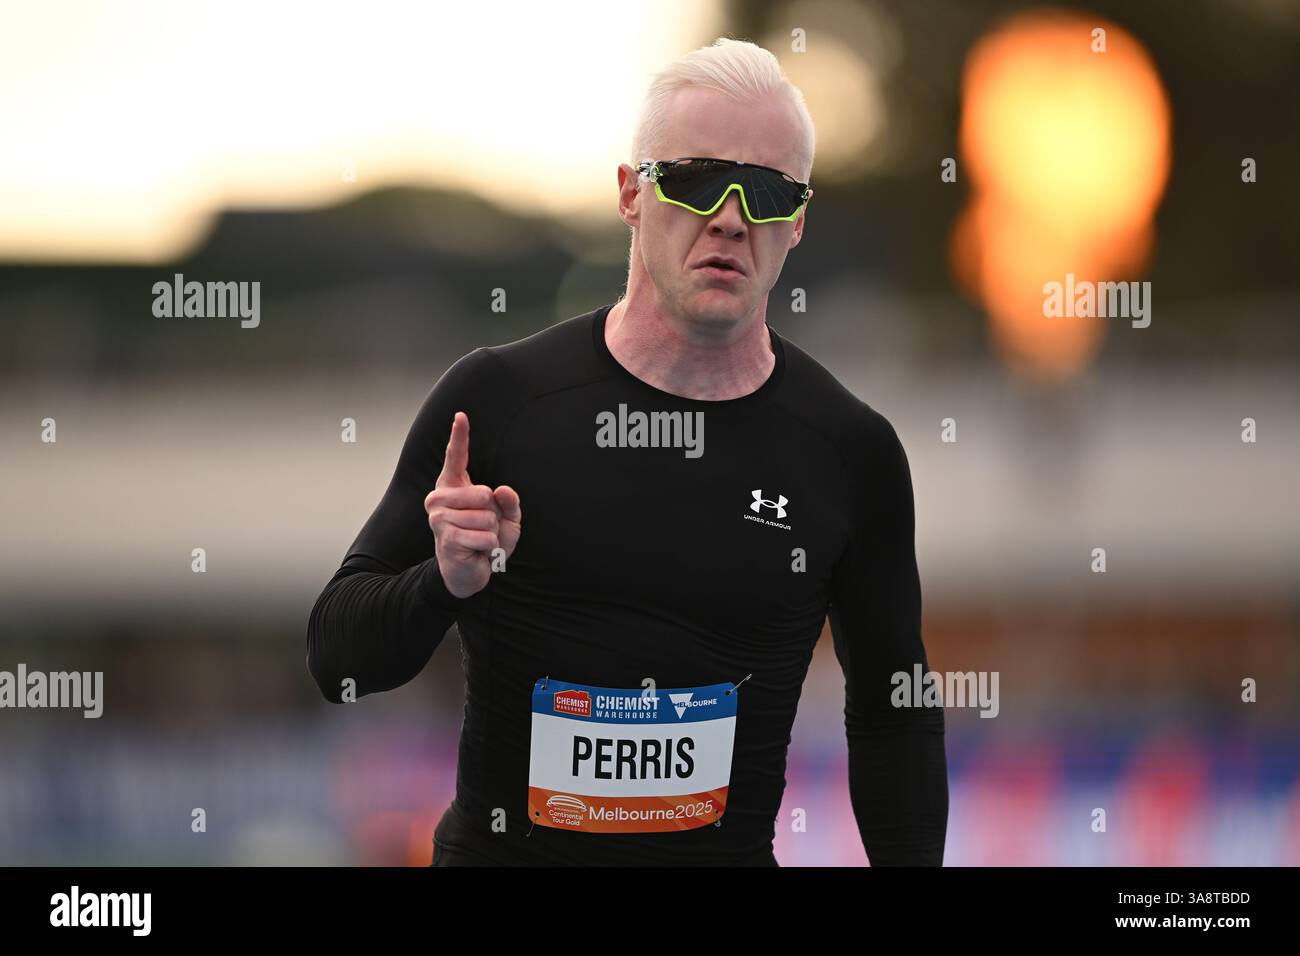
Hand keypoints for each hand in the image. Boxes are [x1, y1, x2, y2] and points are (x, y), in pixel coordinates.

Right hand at [424, 412, 521, 598]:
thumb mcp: (506, 520)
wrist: (469, 572)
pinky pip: (485, 536)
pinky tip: (478, 552)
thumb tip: (502, 490)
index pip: (457, 457)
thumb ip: (509, 503)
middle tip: (484, 528)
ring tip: (480, 541)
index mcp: (453, 487)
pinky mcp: (445, 537)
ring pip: (486, 517)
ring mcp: (438, 518)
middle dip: (494, 515)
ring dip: (492, 533)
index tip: (461, 415)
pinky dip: (490, 546)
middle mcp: (439, 498)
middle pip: (484, 493)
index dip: (460, 435)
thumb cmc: (485, 540)